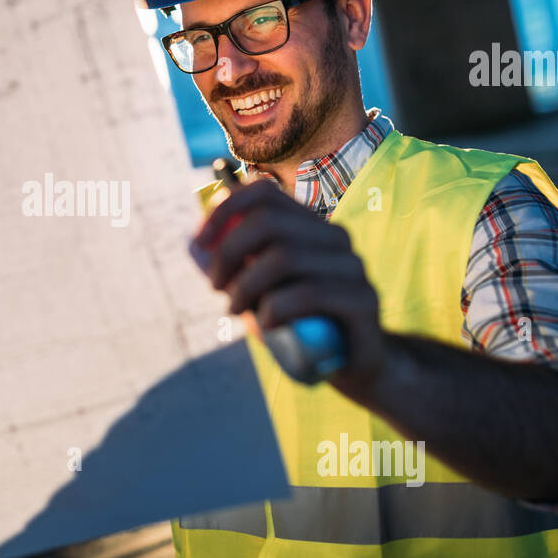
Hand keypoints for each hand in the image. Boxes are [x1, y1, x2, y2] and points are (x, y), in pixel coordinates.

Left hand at [190, 178, 388, 396]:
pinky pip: (308, 293)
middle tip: (215, 286)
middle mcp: (335, 237)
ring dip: (246, 286)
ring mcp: (352, 266)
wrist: (354, 365)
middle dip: (228, 253)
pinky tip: (267, 326)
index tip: (199, 242)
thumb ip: (233, 269)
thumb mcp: (258, 293)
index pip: (263, 192)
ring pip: (285, 257)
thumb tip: (194, 246)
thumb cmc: (298, 325)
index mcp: (310, 226)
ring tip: (235, 310)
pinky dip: (275, 310)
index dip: (224, 209)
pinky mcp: (363, 299)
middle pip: (268, 222)